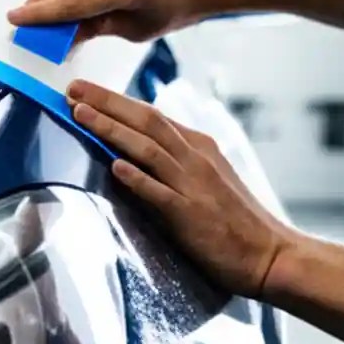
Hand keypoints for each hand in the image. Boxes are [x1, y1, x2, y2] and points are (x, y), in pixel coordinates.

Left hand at [66, 79, 296, 297]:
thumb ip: (173, 162)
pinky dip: (138, 179)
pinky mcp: (191, 215)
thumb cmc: (234, 220)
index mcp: (198, 147)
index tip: (83, 89)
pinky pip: (160, 193)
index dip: (114, 101)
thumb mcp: (205, 178)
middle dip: (106, 103)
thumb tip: (132, 150)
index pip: (150, 115)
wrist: (271, 255)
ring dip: (112, 129)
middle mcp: (195, 158)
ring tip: (80, 114)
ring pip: (148, 149)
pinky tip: (116, 167)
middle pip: (145, 122)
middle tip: (72, 87)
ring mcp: (193, 185)